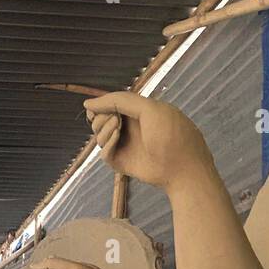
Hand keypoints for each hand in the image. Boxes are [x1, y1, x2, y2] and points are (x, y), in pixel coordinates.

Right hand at [83, 92, 205, 190]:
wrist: (182, 168)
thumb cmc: (170, 135)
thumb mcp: (148, 108)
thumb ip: (119, 101)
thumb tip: (87, 104)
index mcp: (139, 112)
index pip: (111, 105)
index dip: (100, 105)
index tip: (92, 107)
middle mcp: (130, 128)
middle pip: (101, 119)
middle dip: (101, 117)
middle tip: (113, 120)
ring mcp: (125, 146)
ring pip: (100, 136)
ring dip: (103, 129)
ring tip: (117, 128)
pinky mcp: (122, 163)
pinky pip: (104, 153)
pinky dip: (107, 143)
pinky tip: (116, 139)